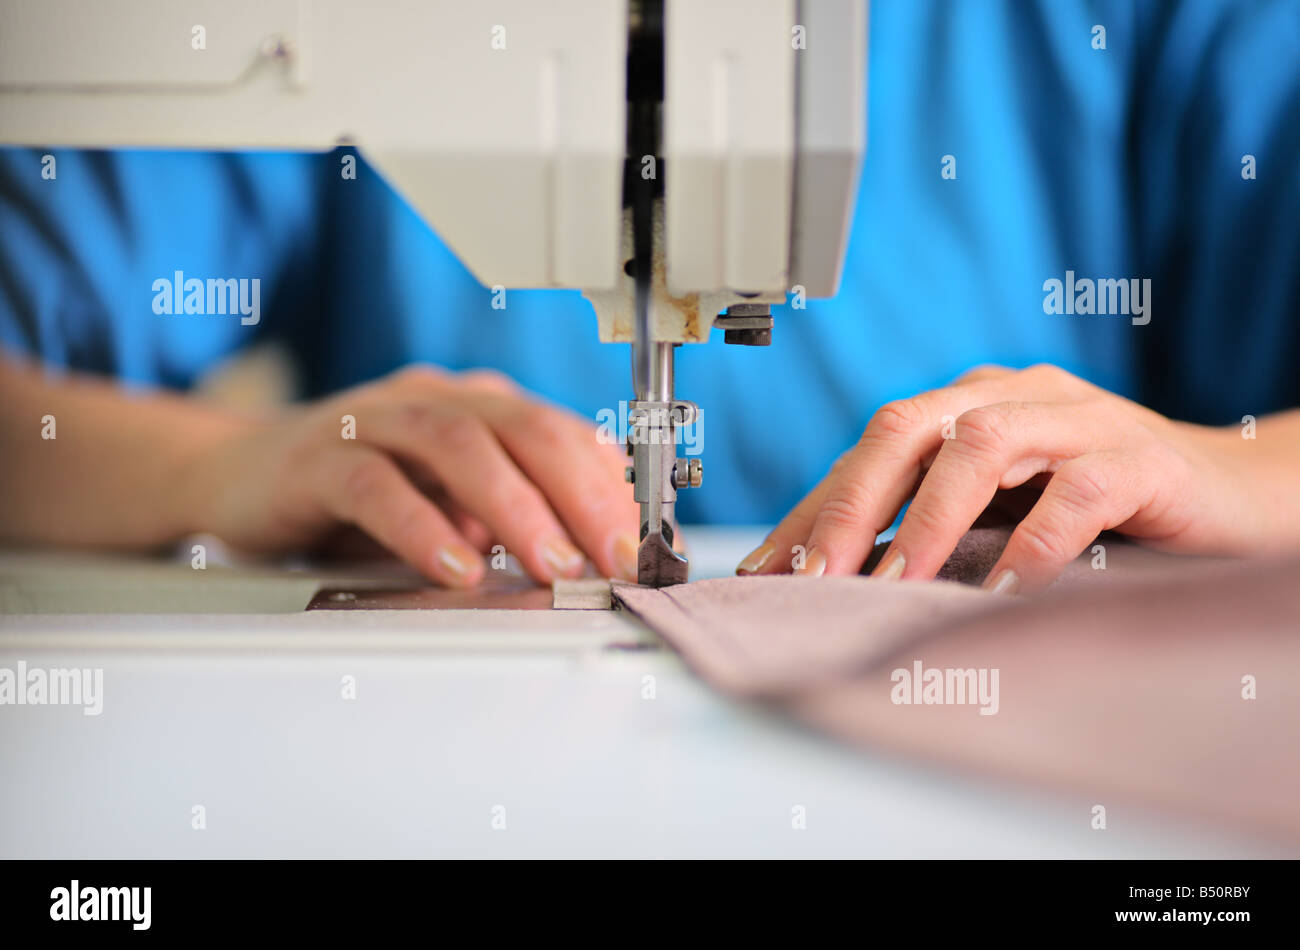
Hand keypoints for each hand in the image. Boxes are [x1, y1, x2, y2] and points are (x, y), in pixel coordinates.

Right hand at [189, 365, 639, 586]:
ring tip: (550, 565)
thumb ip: (510, 515)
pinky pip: (375, 483)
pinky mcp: (317, 458)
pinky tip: (454, 567)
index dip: (607, 487)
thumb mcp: (450, 501)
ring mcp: (374, 422)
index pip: (561, 432)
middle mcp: (433, 401)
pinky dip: (420, 526)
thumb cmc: (361, 492)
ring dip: (514, 507)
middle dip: (578, 495)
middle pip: (522, 429)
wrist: (239, 474)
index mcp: (477, 407)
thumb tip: (591, 556)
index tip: (637, 546)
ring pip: (457, 445)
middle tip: (608, 558)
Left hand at [739, 364, 1279, 593]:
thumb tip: (837, 576)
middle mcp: (1015, 396)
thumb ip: (937, 523)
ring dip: (928, 520)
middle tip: (810, 578)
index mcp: (971, 405)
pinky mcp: (1143, 458)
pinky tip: (1002, 591)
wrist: (1238, 492)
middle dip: (849, 505)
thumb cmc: (1103, 504)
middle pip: (908, 428)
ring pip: (983, 446)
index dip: (813, 507)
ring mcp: (1080, 419)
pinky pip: (1078, 490)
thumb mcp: (1005, 508)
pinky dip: (1033, 542)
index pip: (872, 449)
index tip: (763, 568)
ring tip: (891, 586)